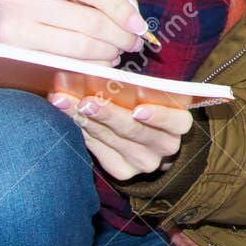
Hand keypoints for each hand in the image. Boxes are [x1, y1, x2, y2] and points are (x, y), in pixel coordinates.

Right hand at [0, 0, 150, 63]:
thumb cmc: (42, 7)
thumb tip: (132, 5)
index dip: (122, 9)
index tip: (141, 26)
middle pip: (90, 22)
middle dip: (121, 36)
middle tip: (134, 44)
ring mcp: (16, 29)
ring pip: (80, 47)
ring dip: (109, 53)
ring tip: (118, 53)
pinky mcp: (16, 57)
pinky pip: (67, 65)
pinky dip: (92, 67)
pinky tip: (102, 63)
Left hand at [49, 92, 191, 179]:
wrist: (147, 140)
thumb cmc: (148, 105)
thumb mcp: (152, 96)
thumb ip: (139, 89)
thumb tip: (107, 74)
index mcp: (179, 124)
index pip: (176, 121)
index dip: (158, 116)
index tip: (138, 109)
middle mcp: (166, 146)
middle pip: (135, 131)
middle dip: (108, 114)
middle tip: (86, 101)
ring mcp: (145, 163)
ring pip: (113, 140)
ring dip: (86, 120)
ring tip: (65, 103)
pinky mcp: (124, 172)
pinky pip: (100, 150)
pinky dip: (83, 131)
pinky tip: (69, 116)